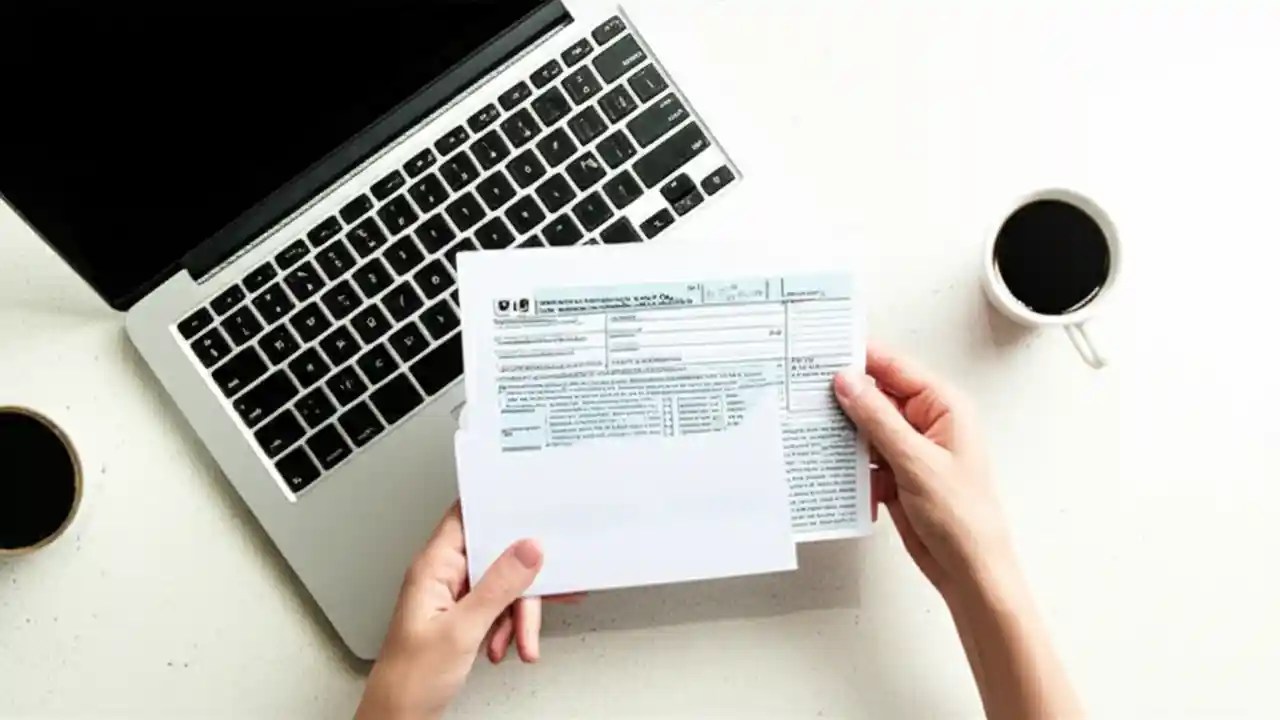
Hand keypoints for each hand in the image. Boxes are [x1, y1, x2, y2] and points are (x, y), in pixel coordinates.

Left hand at [356, 504, 561, 719]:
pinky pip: (497, 608)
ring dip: (516, 615)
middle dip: (519, 586)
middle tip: (530, 609)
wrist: (399, 718)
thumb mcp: (462, 630)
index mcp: (433, 567)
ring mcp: (453, 597)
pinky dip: (509, 627)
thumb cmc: (410, 679)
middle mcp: (443, 576)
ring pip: (501, 586)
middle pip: (495, 557)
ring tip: (519, 642)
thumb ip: (498, 586)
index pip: (466, 516)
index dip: (497, 510)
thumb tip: (527, 549)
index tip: (530, 515)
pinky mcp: (462, 617)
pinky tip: (508, 646)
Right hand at [832, 344, 1014, 599]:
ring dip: (842, 433)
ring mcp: (909, 449)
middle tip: (804, 393)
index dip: (860, 358)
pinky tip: (829, 466)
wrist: (969, 570)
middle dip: (843, 397)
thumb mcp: (916, 462)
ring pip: (865, 428)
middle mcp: (926, 423)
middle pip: (875, 396)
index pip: (895, 368)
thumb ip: (877, 419)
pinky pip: (863, 457)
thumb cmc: (963, 517)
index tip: (823, 352)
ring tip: (809, 429)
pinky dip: (847, 462)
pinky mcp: (896, 474)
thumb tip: (847, 382)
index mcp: (943, 407)